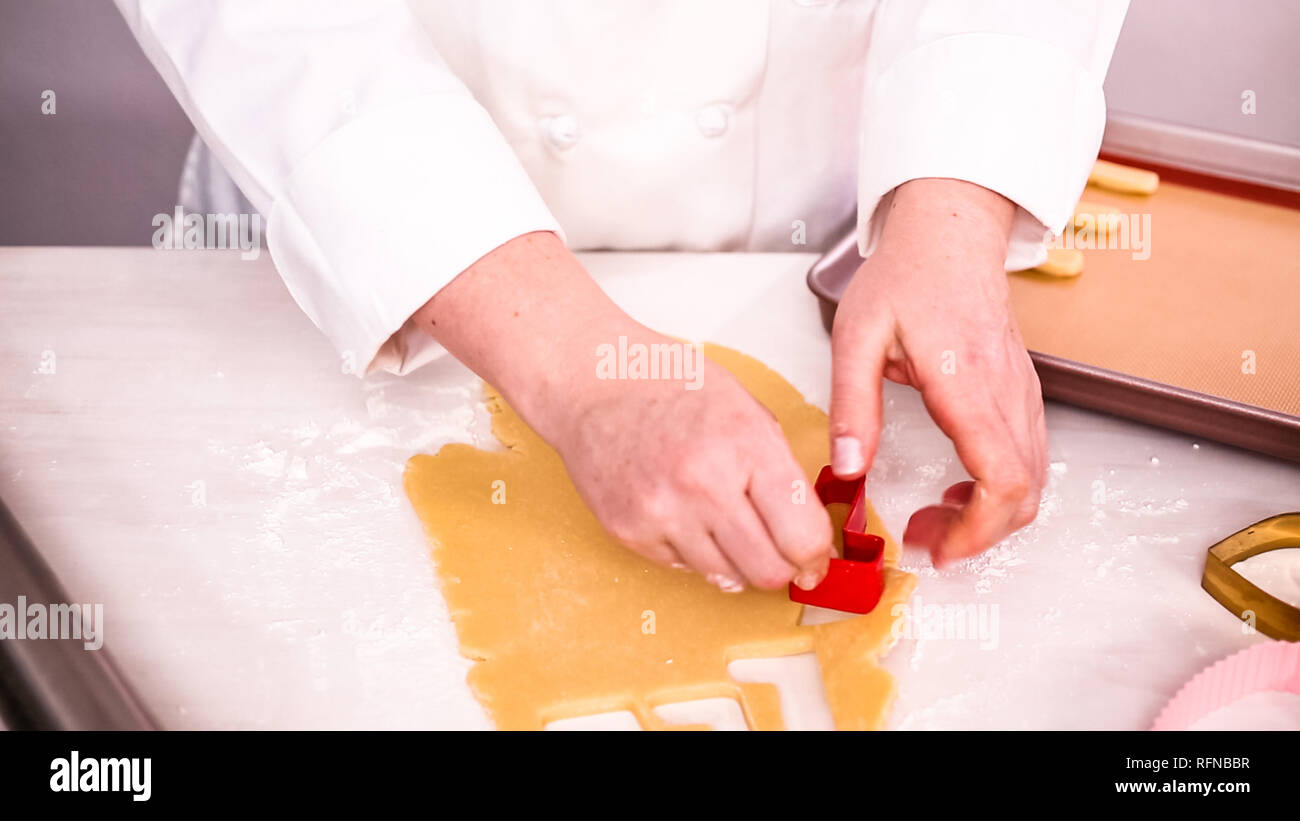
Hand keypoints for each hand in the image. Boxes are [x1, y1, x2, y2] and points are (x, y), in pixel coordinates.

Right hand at [548, 342, 834, 590]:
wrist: (592, 382)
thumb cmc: (671, 386)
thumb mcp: (748, 411)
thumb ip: (781, 471)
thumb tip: (808, 532)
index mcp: (747, 446)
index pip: (803, 535)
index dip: (817, 556)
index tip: (816, 560)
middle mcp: (704, 486)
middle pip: (768, 572)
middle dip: (783, 569)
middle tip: (781, 556)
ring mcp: (662, 513)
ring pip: (726, 578)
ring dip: (736, 561)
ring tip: (724, 522)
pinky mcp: (628, 531)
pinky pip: (682, 567)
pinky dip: (693, 550)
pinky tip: (684, 512)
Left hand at [828, 179, 1047, 566]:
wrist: (950, 232)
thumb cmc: (905, 277)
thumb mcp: (857, 337)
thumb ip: (853, 406)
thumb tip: (849, 469)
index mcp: (967, 384)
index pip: (1002, 479)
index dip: (978, 530)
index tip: (940, 550)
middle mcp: (1007, 393)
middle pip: (1025, 493)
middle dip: (979, 535)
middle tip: (925, 542)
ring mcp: (1022, 393)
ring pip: (1032, 480)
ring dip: (987, 515)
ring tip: (931, 520)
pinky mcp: (1021, 392)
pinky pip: (1027, 457)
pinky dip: (997, 488)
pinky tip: (954, 489)